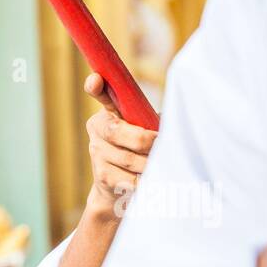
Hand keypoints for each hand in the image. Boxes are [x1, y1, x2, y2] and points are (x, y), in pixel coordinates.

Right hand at [83, 73, 157, 219]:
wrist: (117, 186)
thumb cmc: (138, 150)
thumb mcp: (144, 128)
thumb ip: (150, 120)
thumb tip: (171, 121)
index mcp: (107, 114)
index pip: (100, 95)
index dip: (96, 87)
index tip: (96, 79)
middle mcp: (96, 131)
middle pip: (118, 132)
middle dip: (146, 140)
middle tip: (163, 143)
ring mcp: (97, 154)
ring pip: (129, 158)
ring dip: (150, 162)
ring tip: (163, 162)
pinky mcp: (103, 177)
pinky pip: (130, 179)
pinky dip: (145, 180)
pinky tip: (152, 179)